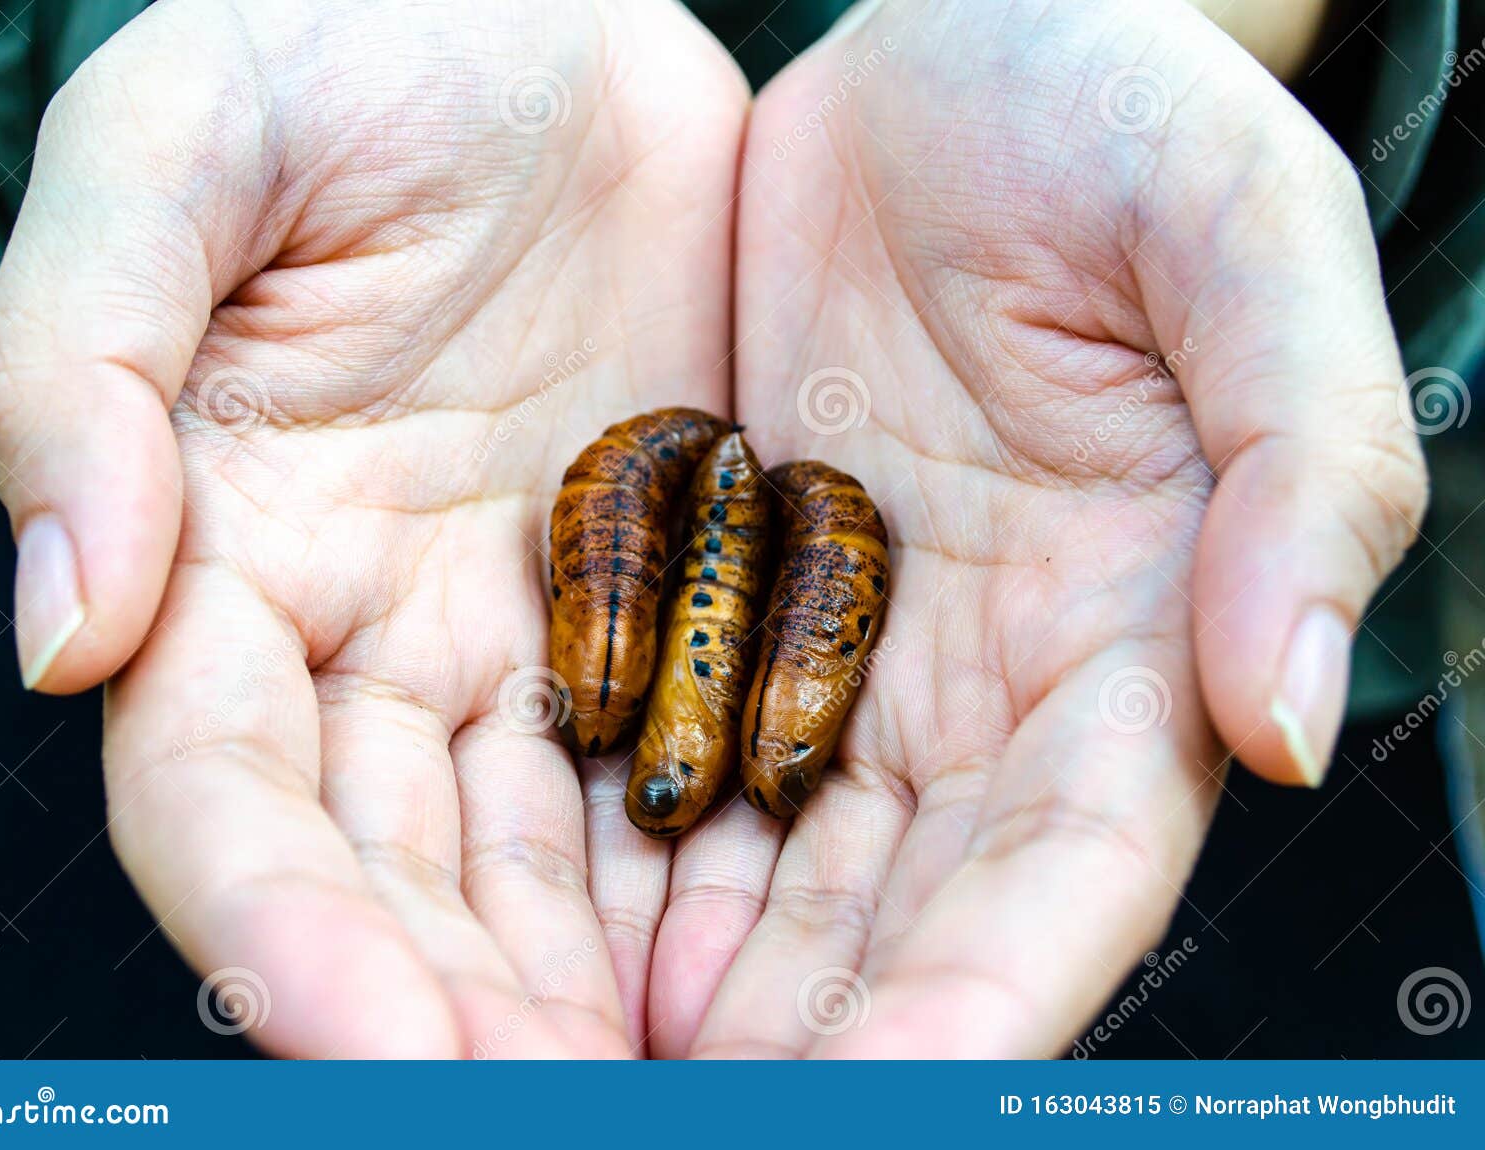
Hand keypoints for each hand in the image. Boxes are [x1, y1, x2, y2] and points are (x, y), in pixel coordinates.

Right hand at [0, 0, 745, 1056]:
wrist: (545, 10)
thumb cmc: (350, 43)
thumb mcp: (183, 143)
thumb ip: (85, 361)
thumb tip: (65, 620)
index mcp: (231, 549)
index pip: (228, 794)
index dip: (286, 929)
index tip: (374, 1048)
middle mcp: (375, 630)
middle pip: (398, 876)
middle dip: (465, 1019)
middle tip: (570, 1122)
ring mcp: (528, 624)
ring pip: (543, 863)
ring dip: (597, 998)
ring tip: (700, 1095)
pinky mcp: (665, 588)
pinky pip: (687, 758)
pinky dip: (717, 879)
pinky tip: (781, 971)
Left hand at [644, 0, 1427, 1056]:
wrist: (950, 38)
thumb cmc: (1111, 108)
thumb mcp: (1242, 233)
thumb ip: (1309, 460)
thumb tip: (1289, 715)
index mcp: (1132, 628)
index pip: (1063, 875)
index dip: (971, 1004)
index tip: (873, 1100)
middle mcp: (984, 681)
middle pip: (895, 918)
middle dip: (794, 1047)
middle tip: (647, 1120)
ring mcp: (847, 642)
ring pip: (763, 871)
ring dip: (676, 989)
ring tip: (558, 1067)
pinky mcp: (728, 582)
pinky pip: (657, 745)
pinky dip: (603, 856)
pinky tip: (526, 932)